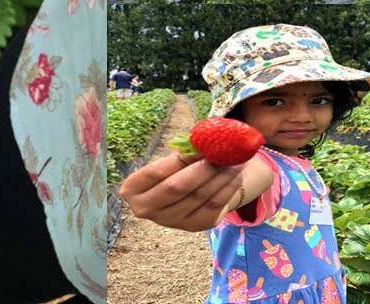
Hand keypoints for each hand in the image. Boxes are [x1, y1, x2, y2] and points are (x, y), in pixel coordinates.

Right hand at [118, 152, 246, 231]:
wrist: (182, 197)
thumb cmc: (171, 172)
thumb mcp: (167, 162)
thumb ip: (180, 155)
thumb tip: (204, 143)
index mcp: (132, 190)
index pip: (155, 172)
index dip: (179, 159)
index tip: (201, 146)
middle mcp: (145, 209)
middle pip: (177, 187)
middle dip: (202, 169)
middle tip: (223, 154)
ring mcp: (169, 221)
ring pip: (199, 197)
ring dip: (221, 177)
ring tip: (236, 161)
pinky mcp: (192, 226)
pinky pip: (213, 207)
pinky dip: (227, 190)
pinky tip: (237, 176)